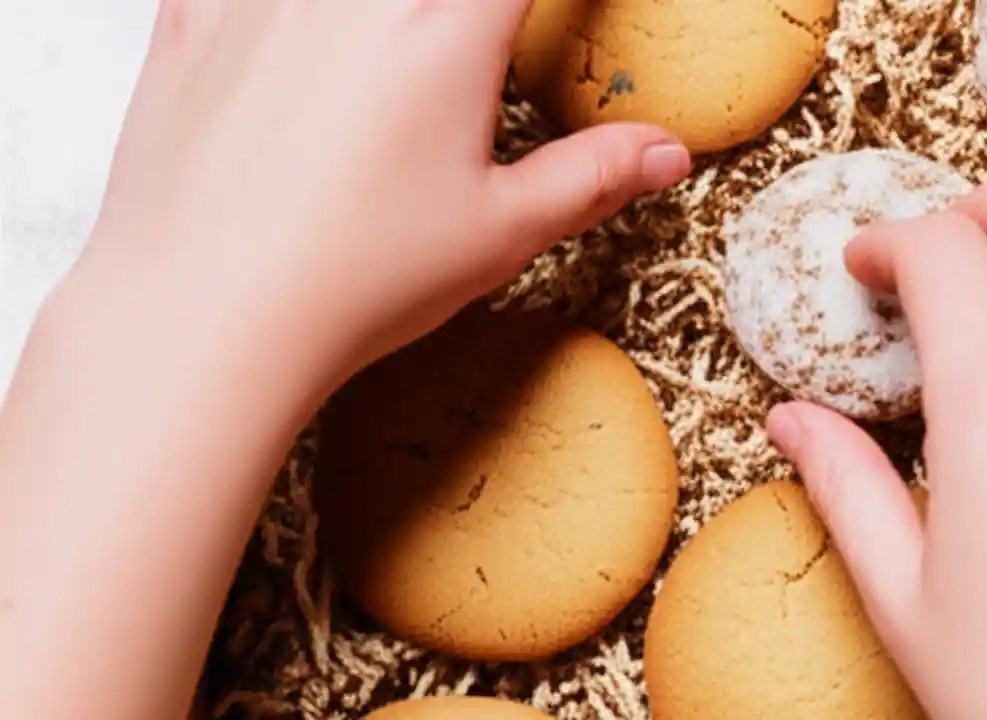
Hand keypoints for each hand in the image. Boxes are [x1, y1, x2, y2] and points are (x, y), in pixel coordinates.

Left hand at [81, 0, 689, 388]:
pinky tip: (291, 26)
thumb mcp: (500, 234)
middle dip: (460, 7)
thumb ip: (593, 176)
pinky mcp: (191, 20)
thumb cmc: (355, 281)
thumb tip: (668, 152)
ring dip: (378, 6)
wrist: (205, 317)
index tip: (553, 12)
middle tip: (462, 35)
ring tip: (387, 38)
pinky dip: (268, 1)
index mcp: (446, 32)